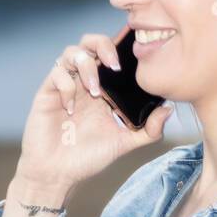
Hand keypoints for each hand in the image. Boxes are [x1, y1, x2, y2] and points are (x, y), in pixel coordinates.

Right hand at [13, 28, 175, 198]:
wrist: (57, 174)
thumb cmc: (87, 158)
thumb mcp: (125, 143)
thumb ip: (149, 130)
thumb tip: (169, 108)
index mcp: (104, 88)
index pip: (112, 54)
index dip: (122, 44)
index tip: (135, 51)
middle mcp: (84, 81)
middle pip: (91, 42)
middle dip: (104, 45)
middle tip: (115, 65)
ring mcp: (66, 85)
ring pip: (72, 52)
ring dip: (87, 66)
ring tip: (94, 91)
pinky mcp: (47, 92)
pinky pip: (56, 73)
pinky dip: (67, 86)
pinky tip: (71, 108)